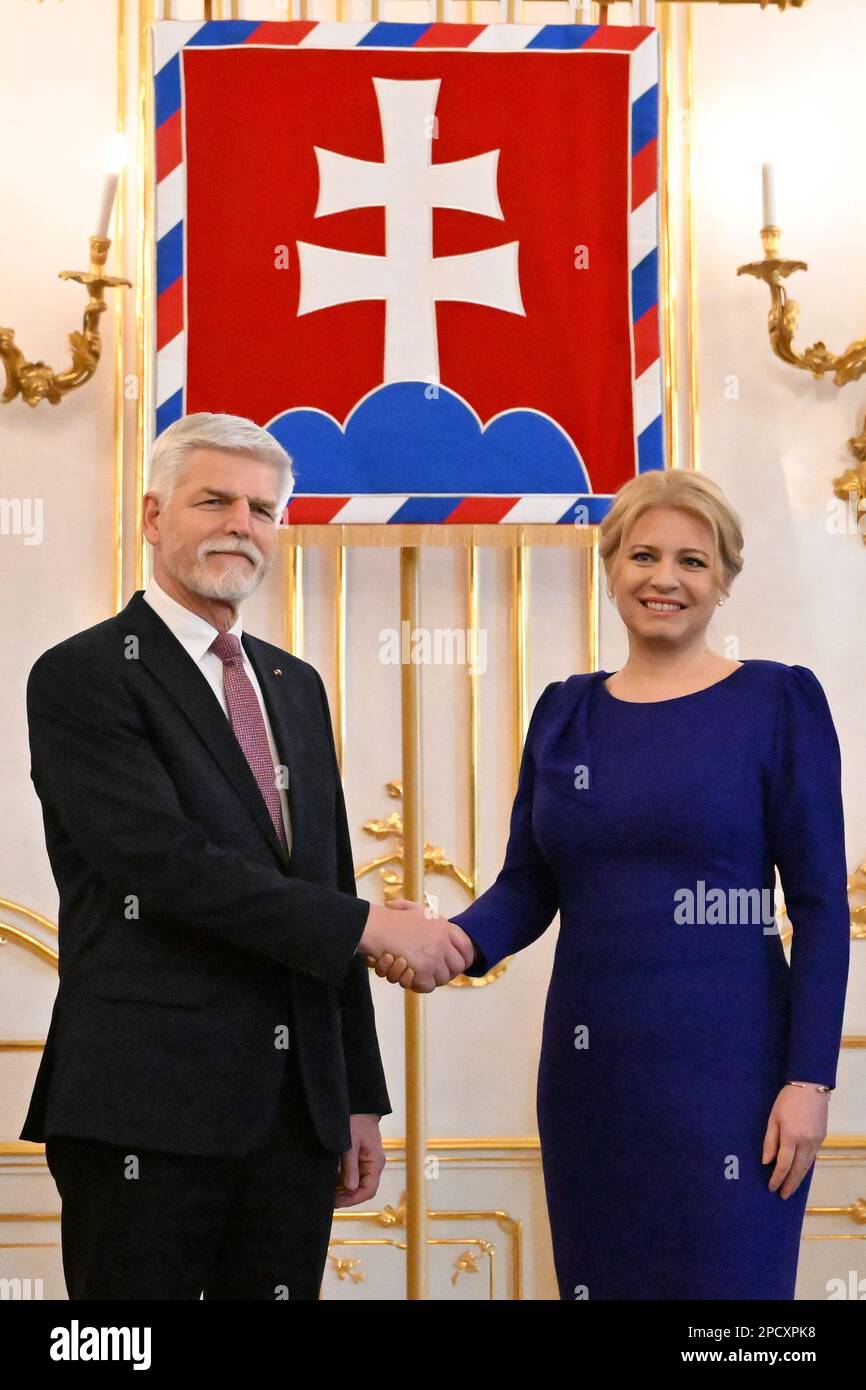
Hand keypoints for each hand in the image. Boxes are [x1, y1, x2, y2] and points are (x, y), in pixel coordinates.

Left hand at [335, 1113, 385, 1209]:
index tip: (336, 1202)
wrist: (357, 1104)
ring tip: (328, 1192)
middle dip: (347, 1197)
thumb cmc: (355, 1120)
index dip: (353, 1199)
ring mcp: (367, 1161)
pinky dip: (343, 1181)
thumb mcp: (350, 1144)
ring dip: (344, 1190)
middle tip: (329, 1199)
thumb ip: (350, 1166)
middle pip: (362, 1189)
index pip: (368, 1190)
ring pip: (357, 1184)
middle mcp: (373, 1165)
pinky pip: (353, 1175)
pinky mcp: (359, 1158)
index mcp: (375, 1162)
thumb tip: (350, 1188)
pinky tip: (331, 1182)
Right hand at [359, 899, 474, 991]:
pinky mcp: (422, 969)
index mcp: (442, 925)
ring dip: (431, 979)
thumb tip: (436, 922)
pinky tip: (410, 978)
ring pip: (443, 978)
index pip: (466, 946)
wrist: (372, 927)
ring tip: (417, 973)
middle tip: (435, 974)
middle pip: (458, 965)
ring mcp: (433, 956)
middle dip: (448, 972)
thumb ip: (427, 914)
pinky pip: (428, 986)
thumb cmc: (388, 919)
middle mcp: (442, 940)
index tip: (460, 964)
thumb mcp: (413, 909)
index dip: (465, 958)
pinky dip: (419, 985)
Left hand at [762, 1083, 828, 1198]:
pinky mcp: (822, 1138)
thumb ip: (770, 1141)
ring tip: (791, 1188)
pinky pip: (812, 1157)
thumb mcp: (773, 1117)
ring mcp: (816, 1141)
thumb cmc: (787, 1100)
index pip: (783, 1165)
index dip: (777, 1178)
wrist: (810, 1086)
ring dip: (799, 1178)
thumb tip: (766, 1162)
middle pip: (798, 1170)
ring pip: (807, 1166)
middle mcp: (806, 1142)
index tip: (771, 1187)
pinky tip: (800, 1171)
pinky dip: (806, 1167)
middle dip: (790, 1184)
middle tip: (783, 1195)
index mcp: (791, 1136)